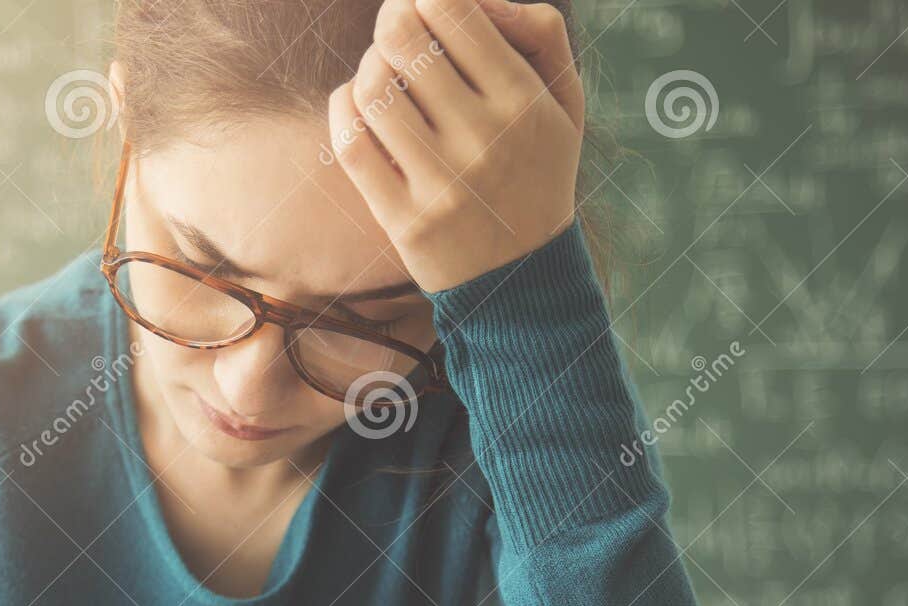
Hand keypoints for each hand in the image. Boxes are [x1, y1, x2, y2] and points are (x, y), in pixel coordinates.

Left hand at [329, 0, 584, 291]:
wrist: (522, 278)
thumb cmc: (537, 172)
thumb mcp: (565, 102)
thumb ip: (539, 33)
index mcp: (523, 100)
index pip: (453, 10)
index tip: (423, 5)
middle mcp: (483, 138)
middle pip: (403, 40)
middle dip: (391, 21)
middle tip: (396, 32)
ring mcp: (441, 182)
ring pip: (373, 88)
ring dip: (368, 68)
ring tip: (385, 77)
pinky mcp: (403, 219)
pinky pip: (352, 143)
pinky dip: (342, 108)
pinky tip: (357, 106)